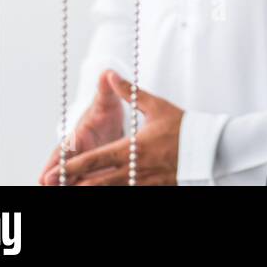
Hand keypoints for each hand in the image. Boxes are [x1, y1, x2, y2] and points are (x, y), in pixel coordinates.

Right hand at [38, 69, 123, 184]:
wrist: (109, 120)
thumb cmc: (104, 109)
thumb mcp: (106, 101)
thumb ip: (106, 90)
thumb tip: (107, 72)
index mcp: (76, 138)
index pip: (61, 153)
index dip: (53, 166)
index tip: (43, 178)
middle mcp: (76, 155)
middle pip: (63, 173)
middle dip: (57, 183)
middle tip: (49, 192)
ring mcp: (83, 165)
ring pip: (74, 181)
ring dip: (71, 187)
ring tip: (67, 197)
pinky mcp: (93, 173)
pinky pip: (88, 183)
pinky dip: (87, 187)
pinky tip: (96, 191)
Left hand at [41, 70, 183, 185]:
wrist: (210, 146)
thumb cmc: (183, 125)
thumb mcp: (156, 106)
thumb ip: (130, 92)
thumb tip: (111, 75)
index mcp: (133, 147)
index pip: (96, 159)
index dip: (74, 166)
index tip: (56, 170)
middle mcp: (135, 167)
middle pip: (98, 181)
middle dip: (76, 184)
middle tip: (58, 185)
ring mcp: (145, 180)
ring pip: (111, 189)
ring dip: (93, 190)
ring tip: (76, 189)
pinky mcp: (155, 186)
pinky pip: (130, 191)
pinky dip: (116, 191)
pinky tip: (107, 190)